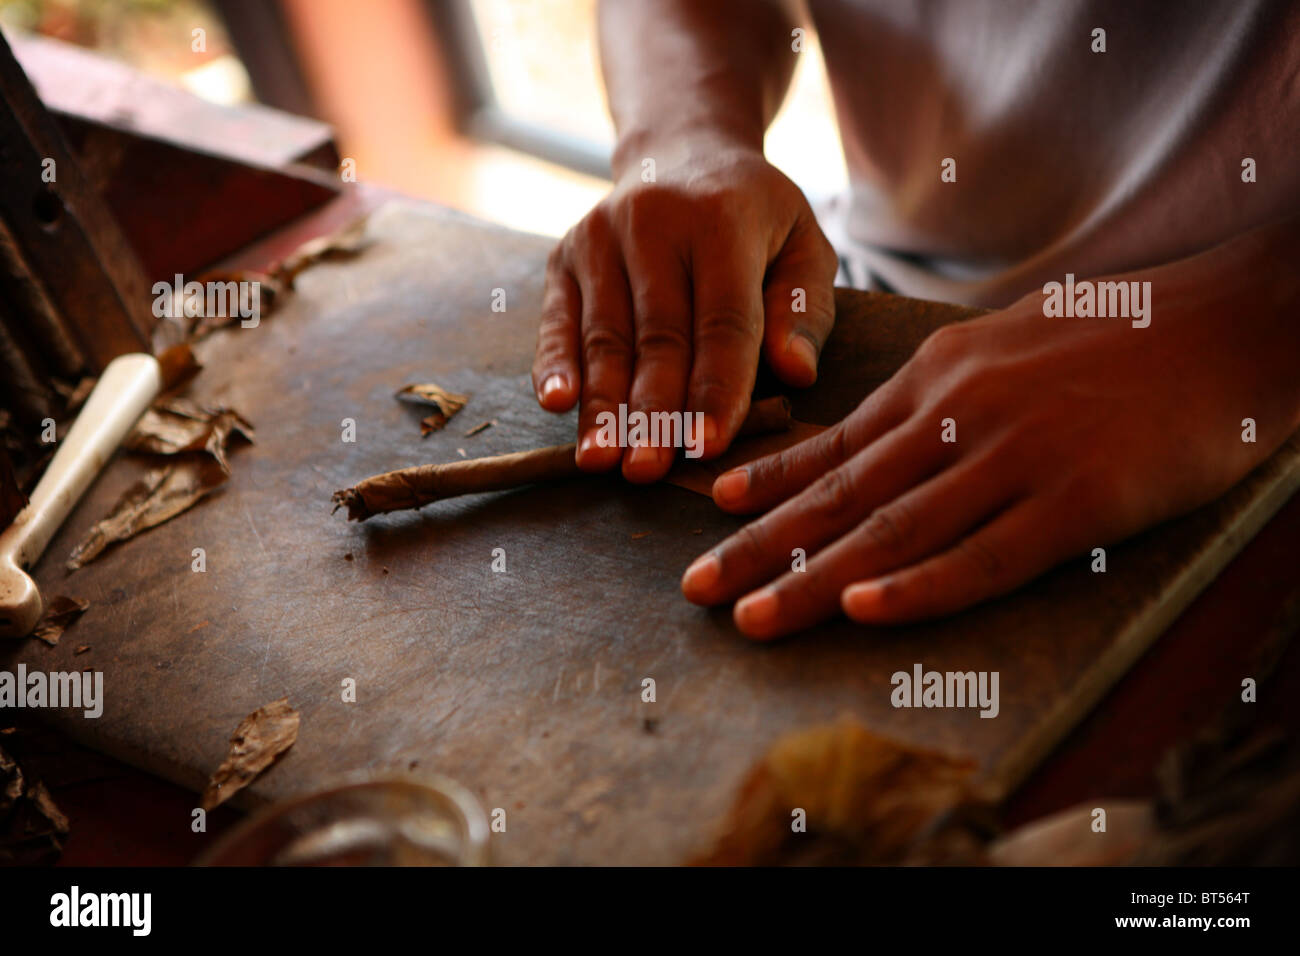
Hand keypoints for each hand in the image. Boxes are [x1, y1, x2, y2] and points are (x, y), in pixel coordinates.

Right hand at [531, 141, 837, 481]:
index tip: (709, 446)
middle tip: (648, 471)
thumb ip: (803, 309)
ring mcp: (600, 236)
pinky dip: (554, 365)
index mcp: (723, 218)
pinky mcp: (565, 255)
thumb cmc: (754, 217)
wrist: (681, 151)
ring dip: (602, 403)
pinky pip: (558, 320)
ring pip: (604, 335)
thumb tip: (795, 373)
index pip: (722, 321)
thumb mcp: (802, 244)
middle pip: (657, 335)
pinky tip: (557, 405)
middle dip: (652, 410)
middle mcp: (654, 220)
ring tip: (602, 461)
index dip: (716, 389)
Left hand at [681, 236, 1299, 636]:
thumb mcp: (1006, 341)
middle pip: (841, 495)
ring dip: (812, 578)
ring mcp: (1014, 458)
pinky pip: (983, 555)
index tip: (713, 510)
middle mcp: (958, 415)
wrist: (1231, 320)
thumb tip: (888, 429)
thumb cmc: (1120, 334)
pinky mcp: (1076, 501)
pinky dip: (918, 586)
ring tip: (750, 617)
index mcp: (940, 377)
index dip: (770, 482)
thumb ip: (943, 391)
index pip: (837, 444)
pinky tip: (863, 610)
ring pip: (892, 530)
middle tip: (695, 587)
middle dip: (759, 544)